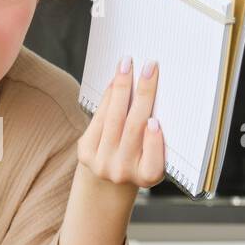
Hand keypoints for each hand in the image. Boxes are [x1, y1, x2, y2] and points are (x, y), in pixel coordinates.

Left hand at [77, 57, 166, 188]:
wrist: (109, 178)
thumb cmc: (141, 158)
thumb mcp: (155, 155)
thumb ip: (159, 136)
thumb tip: (156, 92)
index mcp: (147, 177)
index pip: (154, 162)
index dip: (153, 142)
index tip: (155, 122)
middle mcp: (123, 172)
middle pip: (133, 129)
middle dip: (143, 95)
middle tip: (150, 69)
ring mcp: (102, 163)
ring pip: (113, 119)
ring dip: (122, 88)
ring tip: (127, 66)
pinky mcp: (85, 153)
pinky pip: (99, 118)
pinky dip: (108, 96)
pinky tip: (116, 81)